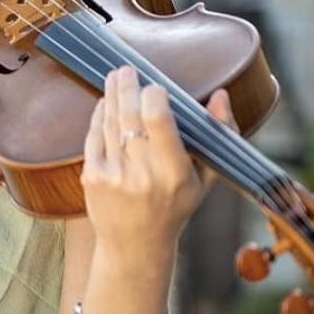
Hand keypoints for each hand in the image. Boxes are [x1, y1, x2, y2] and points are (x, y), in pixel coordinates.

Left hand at [81, 66, 239, 253]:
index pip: (158, 121)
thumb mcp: (206, 177)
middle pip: (130, 116)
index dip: (153, 96)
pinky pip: (94, 137)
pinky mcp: (92, 178)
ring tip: (116, 76)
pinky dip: (99, 116)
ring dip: (112, 95)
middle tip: (128, 69)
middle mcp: (142, 174)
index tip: (156, 86)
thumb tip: (220, 95)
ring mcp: (113, 176)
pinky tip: (105, 103)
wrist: (135, 245)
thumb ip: (218, 135)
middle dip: (128, 87)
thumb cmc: (176, 207)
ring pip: (110, 123)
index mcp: (173, 173)